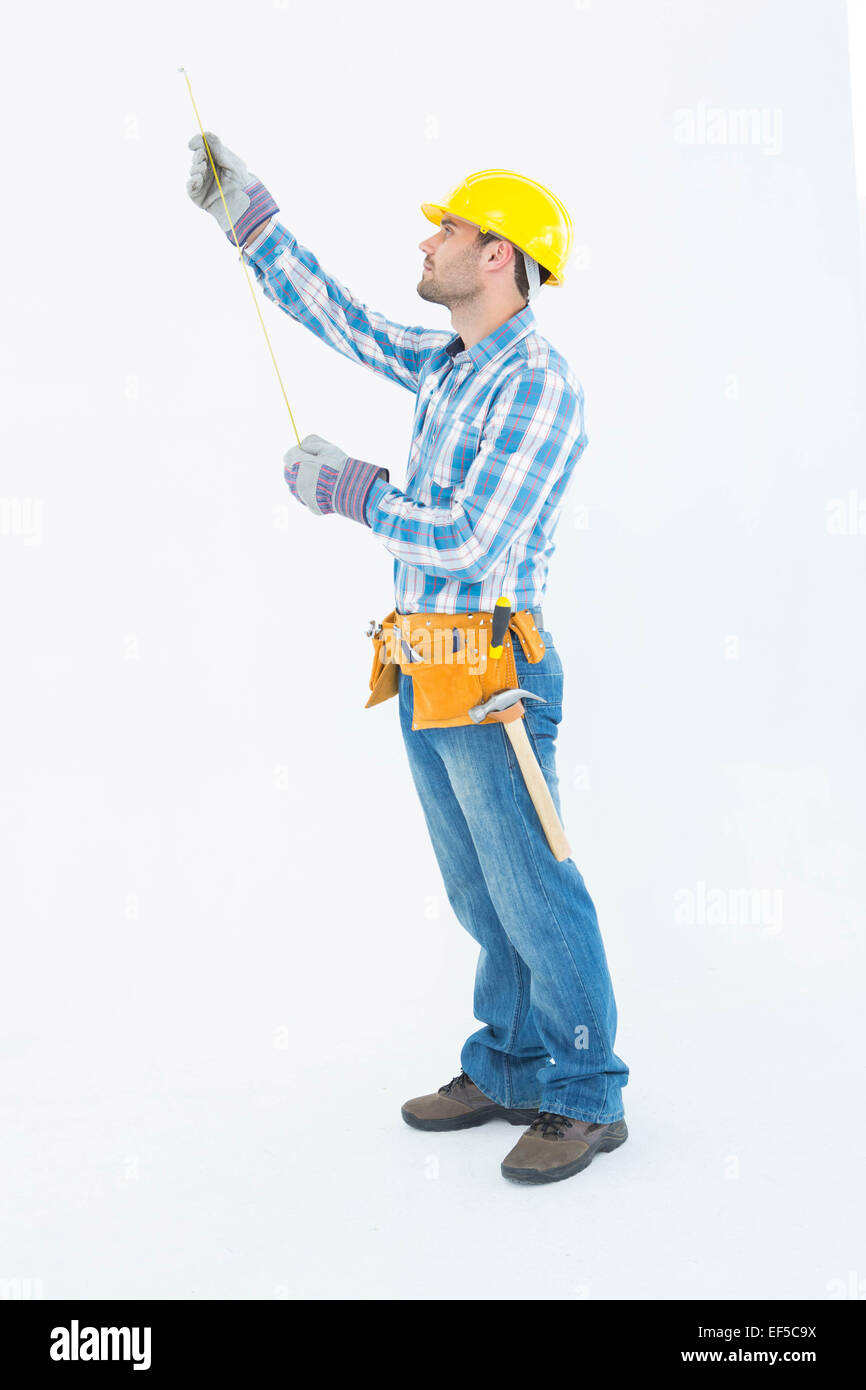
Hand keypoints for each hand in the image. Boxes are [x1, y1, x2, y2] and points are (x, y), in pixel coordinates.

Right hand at [186, 131, 278, 245]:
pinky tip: (197, 178)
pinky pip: (190, 186)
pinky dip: (192, 181)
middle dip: (198, 155)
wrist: (244, 204)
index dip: (197, 142)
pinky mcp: (198, 195)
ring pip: (193, 170)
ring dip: (196, 167)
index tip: (194, 143)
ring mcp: (202, 181)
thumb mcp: (233, 163)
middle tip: (202, 157)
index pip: (202, 146)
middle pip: (197, 156)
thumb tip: (205, 134)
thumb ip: (219, 149)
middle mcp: (207, 169)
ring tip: (203, 169)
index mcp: (215, 159)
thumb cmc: (241, 183)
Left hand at [283, 434, 388, 524]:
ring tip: (322, 479)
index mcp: (295, 464)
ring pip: (299, 488)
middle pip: (290, 473)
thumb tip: (302, 447)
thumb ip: (310, 445)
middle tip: (316, 466)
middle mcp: (294, 482)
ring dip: (306, 483)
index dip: (298, 453)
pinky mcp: (312, 507)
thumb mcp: (326, 448)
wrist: (350, 487)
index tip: (308, 454)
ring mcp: (302, 496)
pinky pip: (310, 499)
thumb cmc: (338, 465)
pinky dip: (315, 495)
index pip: (288, 456)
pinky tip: (326, 490)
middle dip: (300, 469)